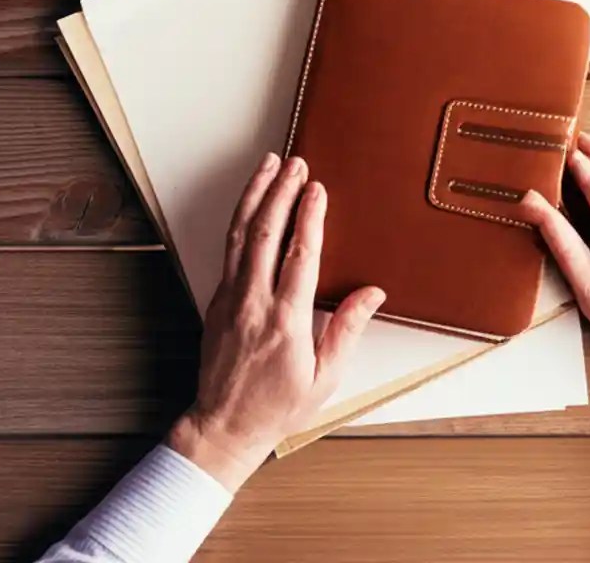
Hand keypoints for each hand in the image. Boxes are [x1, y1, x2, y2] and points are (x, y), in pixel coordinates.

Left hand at [168, 153, 385, 490]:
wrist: (224, 425)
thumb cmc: (279, 407)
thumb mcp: (325, 377)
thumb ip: (346, 330)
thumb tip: (372, 294)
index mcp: (285, 323)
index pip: (299, 257)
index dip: (309, 219)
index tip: (317, 189)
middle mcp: (253, 304)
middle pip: (266, 234)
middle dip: (281, 193)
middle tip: (296, 164)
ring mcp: (230, 299)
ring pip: (240, 235)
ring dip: (255, 196)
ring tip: (269, 166)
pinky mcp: (217, 301)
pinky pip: (229, 250)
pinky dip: (240, 219)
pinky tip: (250, 203)